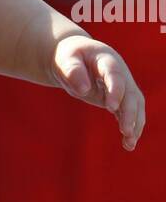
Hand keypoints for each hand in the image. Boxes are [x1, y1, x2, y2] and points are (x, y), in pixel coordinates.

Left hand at [51, 35, 145, 150]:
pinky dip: (131, 127)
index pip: (115, 75)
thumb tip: (83, 89)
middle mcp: (120, 73)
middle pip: (130, 93)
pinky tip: (128, 144)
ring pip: (135, 105)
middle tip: (125, 131)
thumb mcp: (65, 60)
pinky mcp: (120, 98)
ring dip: (135, 123)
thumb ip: (72, 71)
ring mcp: (123, 86)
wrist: (75, 58)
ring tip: (129, 143)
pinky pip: (129, 113)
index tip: (111, 108)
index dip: (115, 90)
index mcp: (107, 60)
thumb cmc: (68, 57)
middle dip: (130, 112)